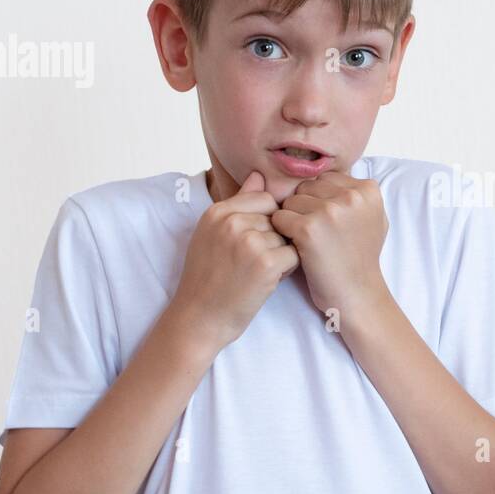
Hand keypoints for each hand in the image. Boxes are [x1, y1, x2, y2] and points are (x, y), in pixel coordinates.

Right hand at [169, 170, 298, 351]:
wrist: (199, 318)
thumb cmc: (207, 278)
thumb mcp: (213, 234)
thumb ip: (238, 203)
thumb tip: (258, 175)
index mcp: (217, 211)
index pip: (264, 199)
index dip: (268, 221)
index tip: (255, 240)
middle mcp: (232, 221)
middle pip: (278, 218)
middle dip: (276, 238)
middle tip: (256, 260)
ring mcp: (249, 241)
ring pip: (288, 236)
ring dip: (282, 254)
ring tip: (259, 271)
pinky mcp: (265, 263)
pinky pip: (295, 255)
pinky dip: (287, 269)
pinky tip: (268, 279)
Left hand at [269, 171, 389, 317]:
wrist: (357, 294)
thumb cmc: (361, 258)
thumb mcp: (374, 219)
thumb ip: (358, 194)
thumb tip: (336, 172)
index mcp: (368, 189)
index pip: (324, 180)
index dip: (319, 202)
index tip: (327, 224)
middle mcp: (351, 196)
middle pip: (306, 188)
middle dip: (304, 209)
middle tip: (316, 234)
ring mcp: (330, 211)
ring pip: (290, 201)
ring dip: (292, 221)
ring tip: (309, 242)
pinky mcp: (309, 229)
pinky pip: (280, 218)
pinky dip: (283, 233)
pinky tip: (297, 248)